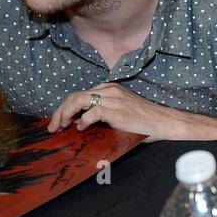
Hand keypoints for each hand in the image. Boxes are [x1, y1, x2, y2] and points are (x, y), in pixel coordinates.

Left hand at [48, 82, 180, 138]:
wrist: (163, 121)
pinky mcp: (116, 110)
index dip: (66, 107)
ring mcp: (112, 99)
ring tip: (60, 127)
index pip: (80, 94)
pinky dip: (82, 121)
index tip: (59, 120)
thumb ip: (104, 112)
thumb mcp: (122, 111)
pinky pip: (91, 112)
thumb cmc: (145, 120)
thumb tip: (81, 122)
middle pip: (74, 95)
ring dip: (64, 114)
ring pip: (78, 100)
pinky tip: (81, 128)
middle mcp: (109, 90)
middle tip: (53, 126)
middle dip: (60, 111)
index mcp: (110, 88)